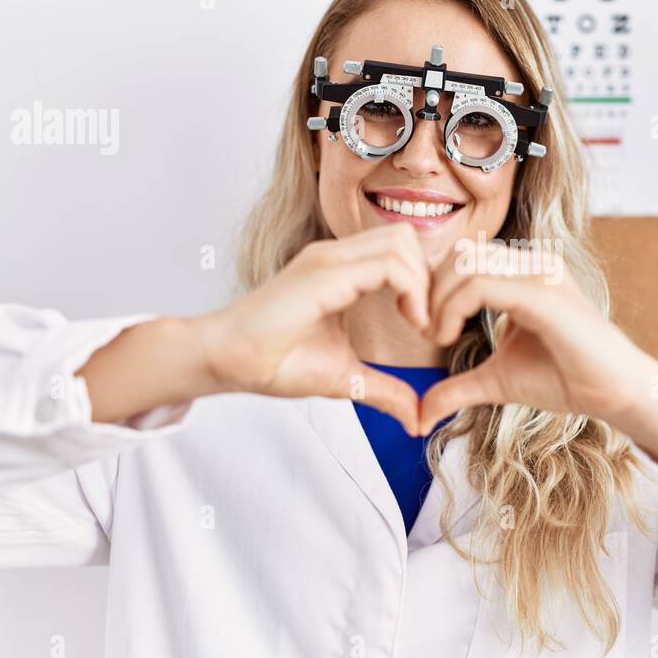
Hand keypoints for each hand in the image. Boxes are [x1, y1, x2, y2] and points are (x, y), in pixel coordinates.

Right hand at [198, 224, 430, 433]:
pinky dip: (412, 290)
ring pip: (403, 243)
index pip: (402, 250)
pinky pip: (389, 264)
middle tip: (427, 323)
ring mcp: (330, 258)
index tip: (426, 327)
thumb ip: (385, 390)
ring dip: (424, 284)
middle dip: (430, 278)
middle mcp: (337, 255)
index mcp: (343, 269)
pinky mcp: (325, 273)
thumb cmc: (274, 362)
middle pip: (407, 237)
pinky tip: (410, 323)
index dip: (425, 283)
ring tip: (418, 324)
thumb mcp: (347, 378)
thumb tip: (417, 419)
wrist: (227, 361)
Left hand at [416, 243, 657, 435]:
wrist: (614, 393)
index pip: (462, 258)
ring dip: (437, 300)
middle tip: (426, 331)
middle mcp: (532, 263)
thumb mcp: (496, 381)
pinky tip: (449, 339)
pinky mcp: (543, 294)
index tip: (427, 329)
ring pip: (464, 264)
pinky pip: (480, 285)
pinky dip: (452, 308)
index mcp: (524, 272)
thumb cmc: (566, 380)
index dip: (433, 288)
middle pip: (458, 254)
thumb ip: (458, 388)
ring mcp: (540, 274)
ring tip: (438, 336)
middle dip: (429, 290)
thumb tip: (420, 415)